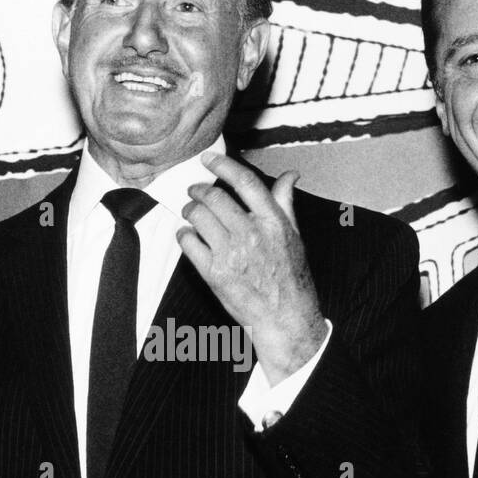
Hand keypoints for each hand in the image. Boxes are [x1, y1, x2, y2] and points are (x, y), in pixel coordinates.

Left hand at [179, 152, 327, 385]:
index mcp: (273, 222)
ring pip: (198, 217)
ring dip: (190, 210)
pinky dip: (184, 234)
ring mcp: (231, 255)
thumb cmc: (291, 278)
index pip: (245, 182)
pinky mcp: (214, 273)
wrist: (285, 319)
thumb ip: (285, 203)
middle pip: (215, 197)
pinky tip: (188, 235)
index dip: (223, 165)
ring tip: (191, 212)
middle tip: (194, 191)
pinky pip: (188, 243)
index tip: (208, 159)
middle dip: (198, 190)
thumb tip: (290, 176)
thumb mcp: (294, 237)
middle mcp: (251, 235)